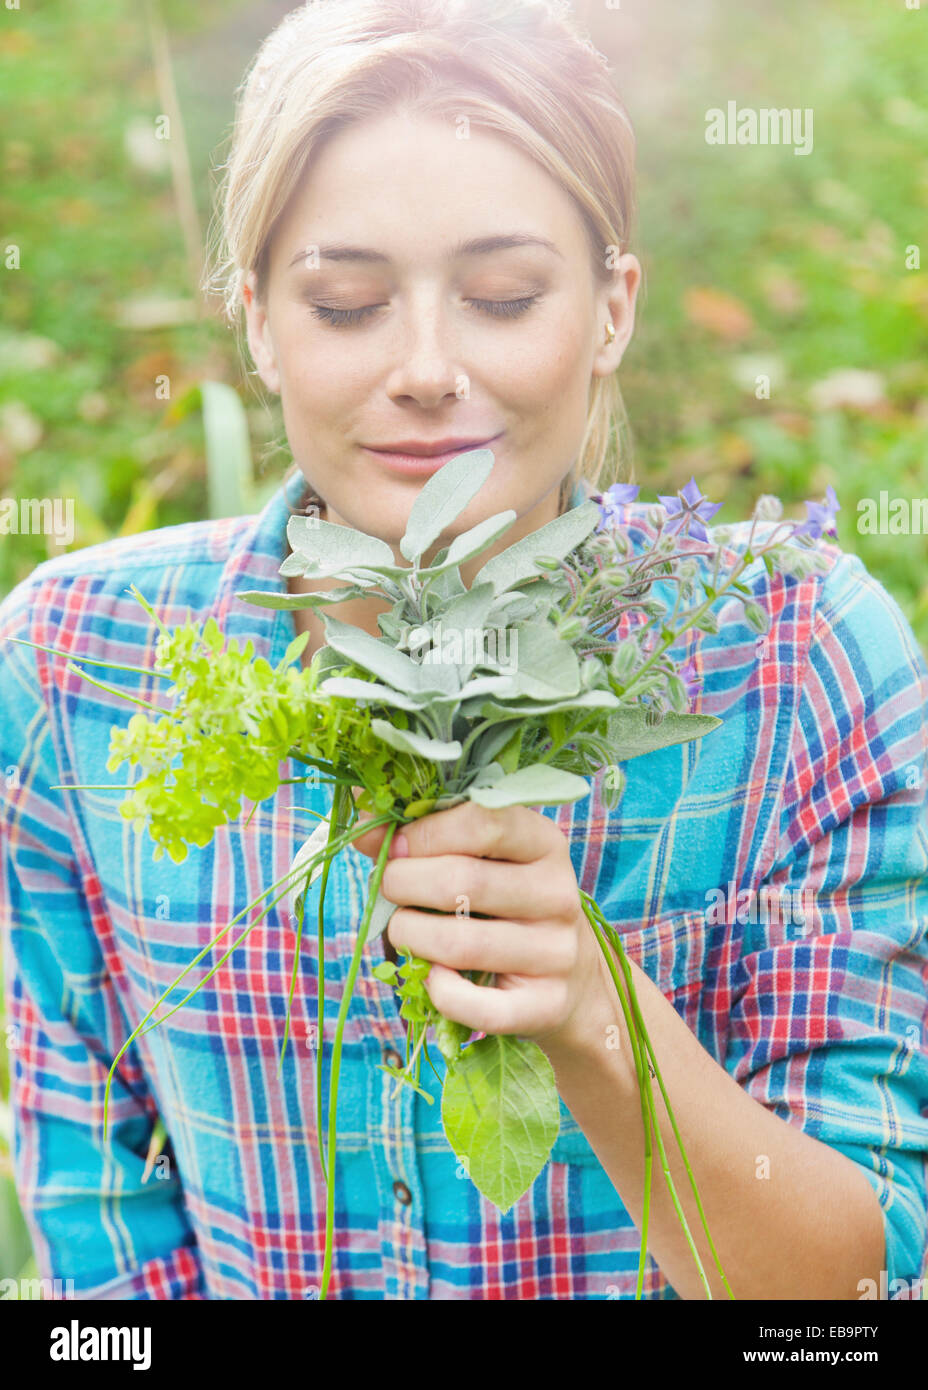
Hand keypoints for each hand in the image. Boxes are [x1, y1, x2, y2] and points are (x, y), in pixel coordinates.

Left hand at [351, 800, 610, 1055]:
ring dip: (409, 936)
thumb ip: (425, 837)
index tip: (393, 846)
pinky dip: (438, 991)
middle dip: (403, 884)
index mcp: (543, 843)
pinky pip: (475, 1005)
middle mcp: (558, 894)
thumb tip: (364, 825)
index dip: (424, 833)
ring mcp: (556, 952)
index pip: (482, 823)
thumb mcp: (480, 859)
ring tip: (405, 930)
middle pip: (460, 882)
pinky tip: (432, 977)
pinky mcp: (546, 1004)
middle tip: (390, 890)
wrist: (568, 977)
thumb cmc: (504, 905)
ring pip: (458, 944)